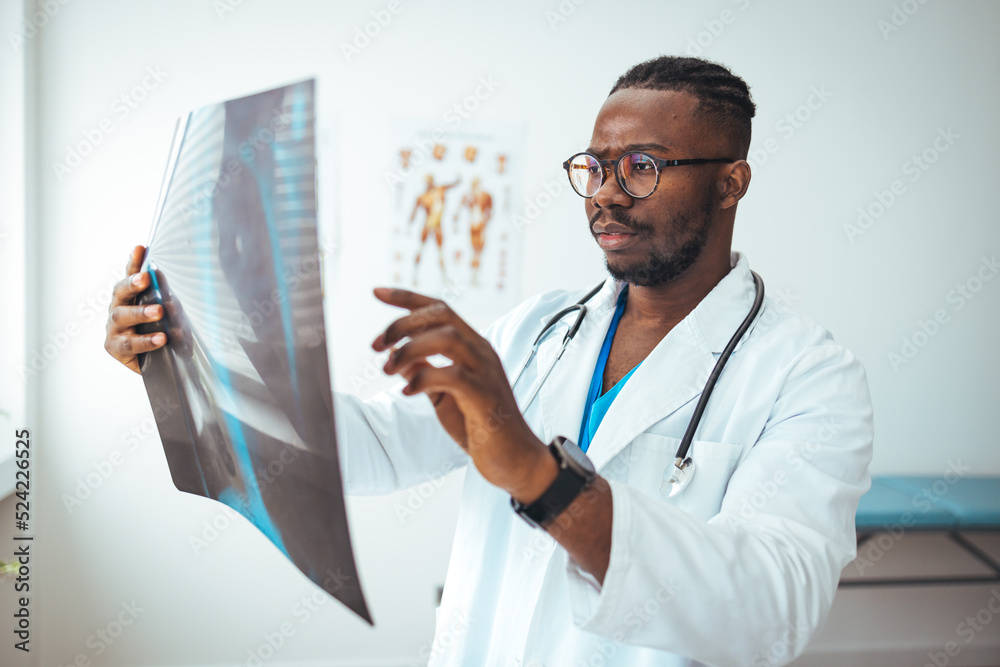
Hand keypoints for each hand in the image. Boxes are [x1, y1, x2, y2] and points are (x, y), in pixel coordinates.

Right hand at [104, 245, 166, 373]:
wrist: (161, 364)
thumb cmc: (163, 332)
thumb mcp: (169, 313)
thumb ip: (167, 298)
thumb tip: (173, 280)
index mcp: (130, 296)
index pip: (131, 275)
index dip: (134, 261)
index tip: (141, 247)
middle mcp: (117, 308)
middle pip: (119, 292)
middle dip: (132, 283)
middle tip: (145, 278)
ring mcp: (114, 328)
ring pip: (121, 316)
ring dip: (140, 312)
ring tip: (158, 311)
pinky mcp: (115, 348)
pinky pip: (129, 344)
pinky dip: (145, 341)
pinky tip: (161, 339)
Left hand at [372, 288, 555, 500]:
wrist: (515, 461)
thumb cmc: (481, 427)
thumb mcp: (444, 396)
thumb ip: (425, 373)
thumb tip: (399, 359)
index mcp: (472, 347)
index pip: (440, 309)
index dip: (407, 298)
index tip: (376, 291)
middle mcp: (481, 352)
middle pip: (441, 315)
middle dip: (402, 323)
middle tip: (376, 345)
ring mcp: (485, 372)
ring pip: (448, 338)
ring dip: (410, 348)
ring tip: (388, 368)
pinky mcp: (485, 396)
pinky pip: (453, 375)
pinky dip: (424, 378)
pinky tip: (407, 391)